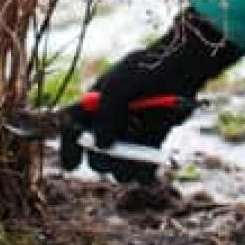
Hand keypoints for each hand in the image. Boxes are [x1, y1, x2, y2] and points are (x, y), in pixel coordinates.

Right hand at [59, 7, 240, 183]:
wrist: (177, 70)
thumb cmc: (145, 70)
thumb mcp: (121, 83)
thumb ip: (107, 110)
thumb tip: (101, 146)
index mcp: (89, 109)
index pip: (69, 131)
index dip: (68, 148)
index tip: (73, 162)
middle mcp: (105, 129)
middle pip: (95, 159)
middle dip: (104, 160)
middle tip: (118, 149)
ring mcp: (125, 141)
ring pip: (117, 170)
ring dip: (125, 166)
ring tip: (139, 148)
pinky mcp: (147, 150)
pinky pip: (141, 173)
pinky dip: (145, 171)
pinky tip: (152, 159)